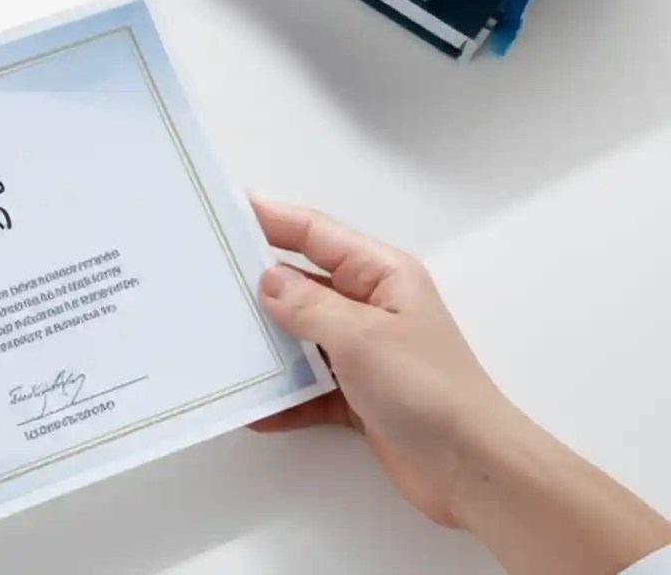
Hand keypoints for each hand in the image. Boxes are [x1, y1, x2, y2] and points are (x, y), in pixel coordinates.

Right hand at [248, 199, 509, 528]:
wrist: (472, 469)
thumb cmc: (431, 392)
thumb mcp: (362, 337)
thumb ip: (308, 305)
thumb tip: (267, 281)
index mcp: (382, 275)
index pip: (316, 233)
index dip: (271, 217)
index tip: (227, 209)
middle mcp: (371, 307)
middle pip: (303, 282)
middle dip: (257, 283)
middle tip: (207, 277)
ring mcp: (364, 352)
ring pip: (300, 337)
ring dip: (266, 345)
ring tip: (219, 342)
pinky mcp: (358, 396)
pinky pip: (308, 387)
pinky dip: (283, 397)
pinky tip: (254, 407)